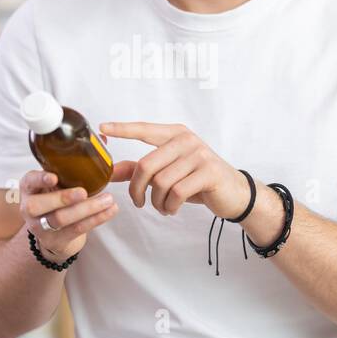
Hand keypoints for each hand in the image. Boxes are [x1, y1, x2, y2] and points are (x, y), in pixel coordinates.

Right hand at [17, 167, 131, 261]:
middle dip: (63, 198)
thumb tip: (102, 139)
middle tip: (84, 192)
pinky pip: (76, 230)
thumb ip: (74, 162)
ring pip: (60, 219)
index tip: (53, 176)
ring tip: (108, 199)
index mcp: (30, 188)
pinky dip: (96, 220)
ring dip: (86, 209)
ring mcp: (41, 226)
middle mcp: (30, 208)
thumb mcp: (59, 180)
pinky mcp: (56, 240)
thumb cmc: (57, 198)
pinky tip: (110, 211)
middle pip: (40, 205)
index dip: (39, 179)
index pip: (28, 181)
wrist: (54, 231)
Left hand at [98, 122, 249, 218]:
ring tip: (163, 207)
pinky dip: (170, 206)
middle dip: (137, 189)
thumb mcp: (169, 172)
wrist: (234, 193)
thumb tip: (112, 171)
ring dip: (157, 202)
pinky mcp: (208, 172)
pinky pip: (177, 192)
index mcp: (175, 134)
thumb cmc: (198, 180)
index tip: (103, 128)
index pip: (144, 129)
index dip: (123, 129)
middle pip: (146, 164)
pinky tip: (172, 209)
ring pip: (161, 182)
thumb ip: (141, 169)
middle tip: (138, 203)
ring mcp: (199, 155)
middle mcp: (186, 140)